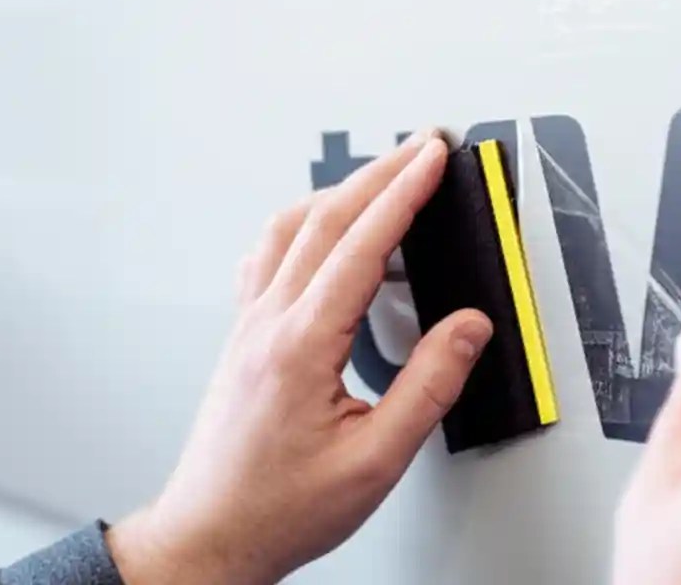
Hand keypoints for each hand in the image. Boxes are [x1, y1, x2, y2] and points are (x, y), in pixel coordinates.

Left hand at [108, 130, 493, 584]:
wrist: (211, 534)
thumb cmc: (281, 506)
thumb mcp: (376, 460)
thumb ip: (428, 386)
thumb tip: (468, 328)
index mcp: (302, 345)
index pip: (361, 244)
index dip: (403, 193)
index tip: (431, 157)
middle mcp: (268, 323)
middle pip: (326, 219)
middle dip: (379, 173)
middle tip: (419, 146)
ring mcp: (249, 326)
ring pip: (291, 229)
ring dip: (340, 193)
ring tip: (381, 178)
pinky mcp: (243, 336)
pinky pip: (269, 256)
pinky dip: (304, 225)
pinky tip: (319, 232)